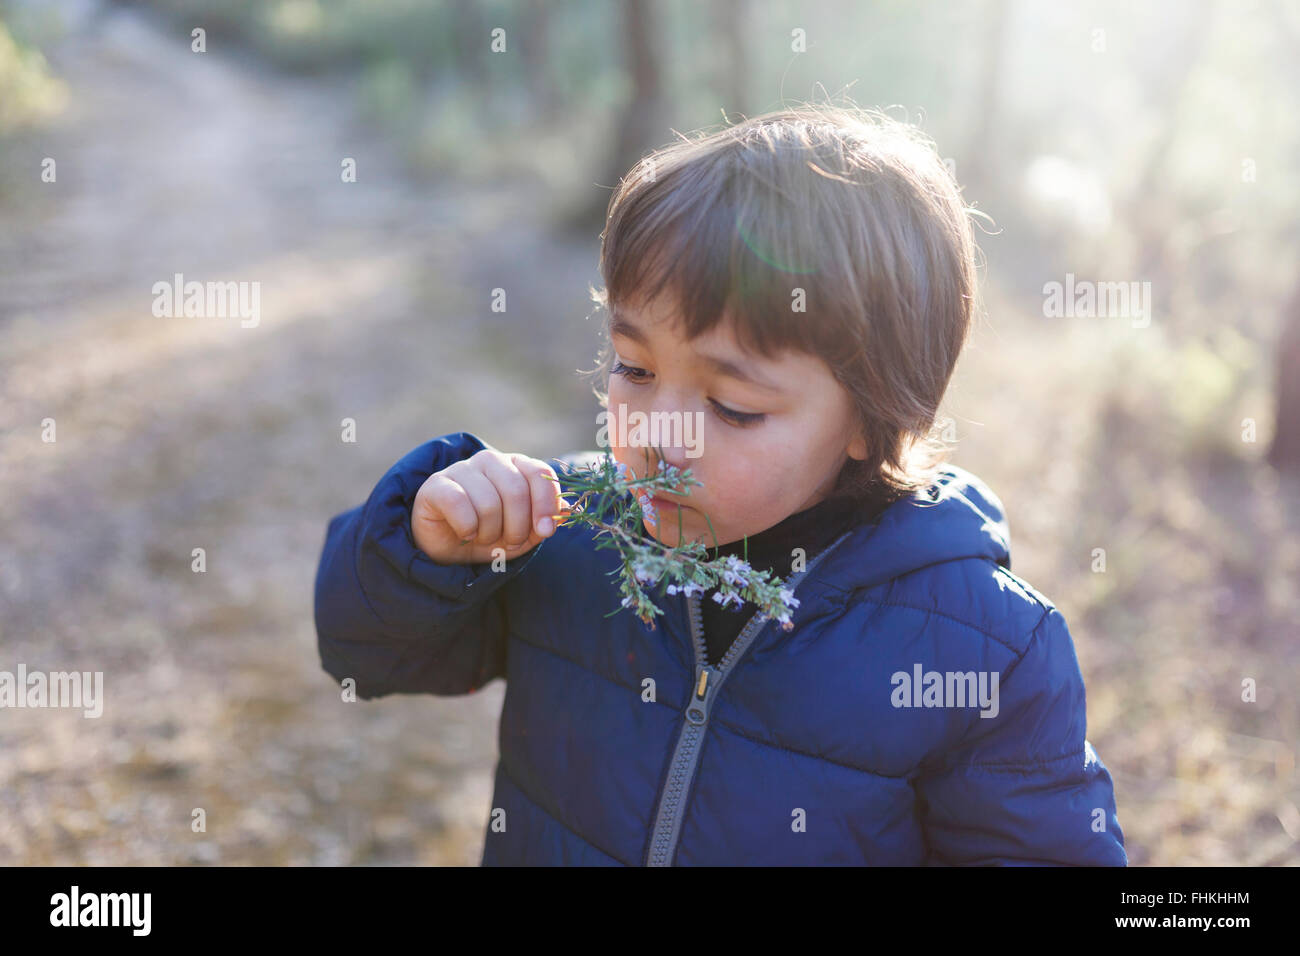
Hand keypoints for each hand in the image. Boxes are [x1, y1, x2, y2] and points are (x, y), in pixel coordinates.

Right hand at [411, 449, 572, 564]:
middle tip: (509, 542)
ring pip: (489, 503)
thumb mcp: (526, 533)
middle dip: (517, 527)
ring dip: (490, 532)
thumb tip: (568, 510)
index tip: (545, 531)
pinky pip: (460, 504)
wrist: (448, 549)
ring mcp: (462, 469)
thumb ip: (547, 520)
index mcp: (516, 466)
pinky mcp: (436, 484)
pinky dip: (467, 527)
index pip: (540, 474)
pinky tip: (465, 533)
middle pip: (516, 490)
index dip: (546, 504)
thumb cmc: (491, 534)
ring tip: (484, 538)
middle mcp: (491, 461)